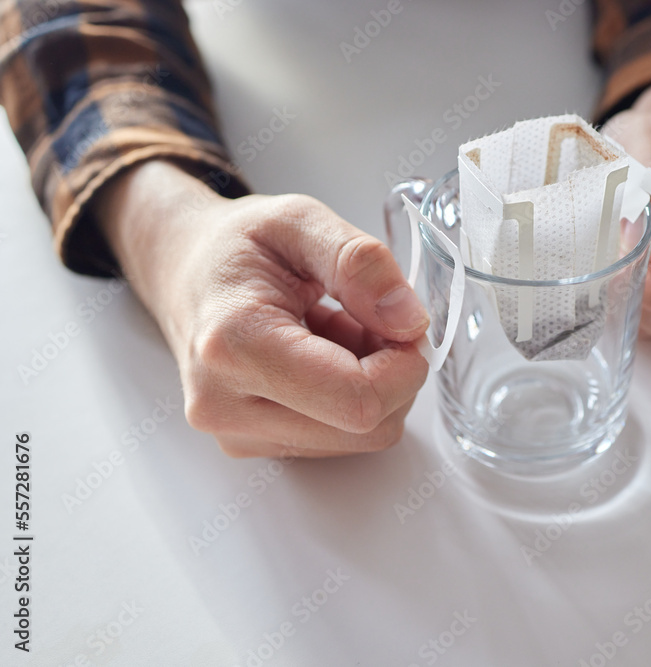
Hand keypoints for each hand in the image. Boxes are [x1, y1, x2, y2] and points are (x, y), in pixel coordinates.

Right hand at [93, 160, 429, 457]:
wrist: (184, 271)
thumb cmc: (235, 246)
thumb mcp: (299, 220)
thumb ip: (359, 262)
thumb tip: (409, 321)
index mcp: (235, 344)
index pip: (356, 400)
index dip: (405, 367)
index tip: (407, 325)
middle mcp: (227, 405)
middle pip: (365, 428)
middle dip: (393, 374)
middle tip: (374, 318)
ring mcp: (236, 434)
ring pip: (358, 438)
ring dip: (372, 385)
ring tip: (339, 330)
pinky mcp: (251, 445)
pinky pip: (336, 439)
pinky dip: (349, 398)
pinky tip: (326, 355)